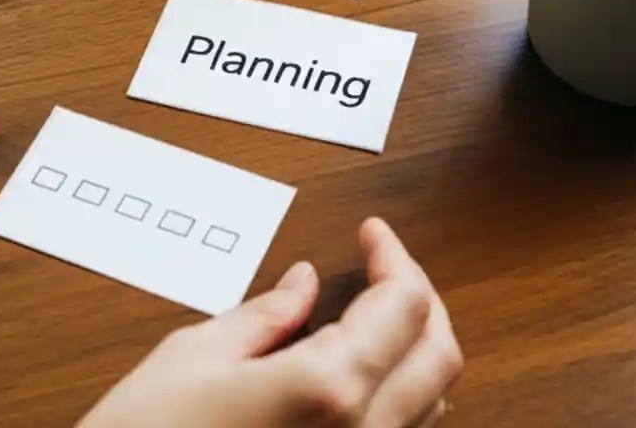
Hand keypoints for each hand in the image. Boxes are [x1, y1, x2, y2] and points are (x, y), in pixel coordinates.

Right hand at [79, 219, 461, 427]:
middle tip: (385, 264)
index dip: (395, 257)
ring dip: (418, 345)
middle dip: (422, 297)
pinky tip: (363, 369)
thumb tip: (302, 284)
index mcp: (328, 388)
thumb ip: (265, 316)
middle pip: (440, 354)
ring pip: (433, 400)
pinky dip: (401, 391)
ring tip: (379, 309)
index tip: (372, 235)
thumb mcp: (196, 357)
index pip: (403, 305)